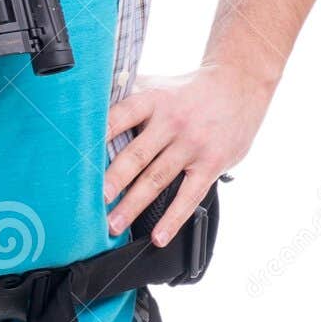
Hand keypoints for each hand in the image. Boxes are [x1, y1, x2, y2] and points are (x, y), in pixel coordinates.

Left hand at [103, 64, 270, 247]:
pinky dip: (173, 219)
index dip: (101, 134)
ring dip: (133, 204)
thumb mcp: (159, 85)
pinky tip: (158, 236)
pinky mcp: (211, 164)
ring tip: (113, 224)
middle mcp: (172, 122)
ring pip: (158, 179)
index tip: (81, 156)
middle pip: (137, 154)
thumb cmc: (189, 90)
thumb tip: (91, 99)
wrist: (239, 86)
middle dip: (114, 179)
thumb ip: (128, 94)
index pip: (122, 115)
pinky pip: (189, 196)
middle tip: (94, 199)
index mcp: (154, 100)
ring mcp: (192, 145)